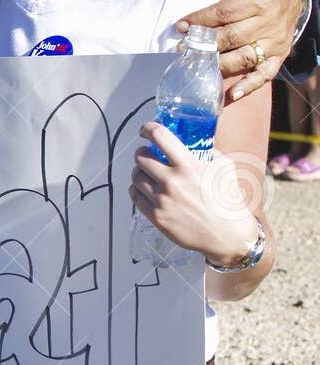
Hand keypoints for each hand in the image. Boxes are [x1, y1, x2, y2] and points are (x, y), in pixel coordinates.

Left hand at [130, 122, 256, 260]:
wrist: (229, 235)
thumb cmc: (228, 201)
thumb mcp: (224, 167)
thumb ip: (208, 151)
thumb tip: (194, 142)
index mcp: (188, 165)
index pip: (159, 136)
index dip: (148, 129)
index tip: (145, 130)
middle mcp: (172, 181)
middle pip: (140, 157)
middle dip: (142, 153)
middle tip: (147, 155)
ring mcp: (162, 200)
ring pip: (135, 177)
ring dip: (139, 172)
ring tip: (146, 173)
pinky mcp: (157, 217)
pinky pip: (135, 197)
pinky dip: (137, 190)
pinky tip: (145, 189)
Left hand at [179, 0, 297, 99]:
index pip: (226, 11)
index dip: (202, 19)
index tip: (181, 26)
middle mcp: (269, 22)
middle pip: (234, 37)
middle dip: (205, 44)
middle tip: (182, 48)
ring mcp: (275, 42)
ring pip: (245, 58)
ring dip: (219, 65)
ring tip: (197, 67)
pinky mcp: (278, 56)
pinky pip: (264, 75)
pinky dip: (248, 86)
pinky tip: (230, 94)